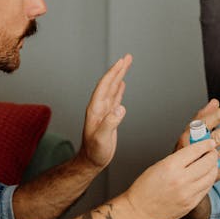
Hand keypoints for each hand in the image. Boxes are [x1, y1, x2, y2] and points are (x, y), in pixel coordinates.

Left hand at [77, 55, 131, 170]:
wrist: (92, 161)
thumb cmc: (95, 152)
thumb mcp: (102, 139)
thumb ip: (110, 123)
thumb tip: (120, 108)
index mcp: (95, 109)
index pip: (105, 86)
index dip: (113, 73)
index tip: (122, 62)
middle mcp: (99, 107)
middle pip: (109, 83)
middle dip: (118, 69)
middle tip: (128, 57)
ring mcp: (104, 111)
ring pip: (112, 89)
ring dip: (119, 76)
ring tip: (126, 64)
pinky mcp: (109, 116)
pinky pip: (115, 98)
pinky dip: (119, 89)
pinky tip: (122, 83)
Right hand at [124, 140, 219, 218]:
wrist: (139, 211)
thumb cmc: (145, 188)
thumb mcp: (158, 166)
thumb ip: (178, 159)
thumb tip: (195, 151)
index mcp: (170, 166)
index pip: (195, 150)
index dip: (206, 144)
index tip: (210, 143)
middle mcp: (181, 179)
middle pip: (208, 163)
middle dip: (212, 155)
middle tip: (212, 153)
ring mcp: (187, 193)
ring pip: (211, 177)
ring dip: (213, 168)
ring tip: (211, 165)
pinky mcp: (191, 203)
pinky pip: (206, 189)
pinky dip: (208, 181)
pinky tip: (205, 178)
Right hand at [174, 99, 219, 181]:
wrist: (176, 176)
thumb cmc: (183, 151)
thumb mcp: (188, 132)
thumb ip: (202, 117)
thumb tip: (215, 102)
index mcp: (188, 137)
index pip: (204, 124)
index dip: (218, 116)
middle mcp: (195, 150)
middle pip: (215, 138)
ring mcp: (201, 164)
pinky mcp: (208, 177)